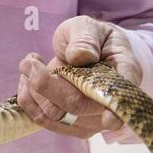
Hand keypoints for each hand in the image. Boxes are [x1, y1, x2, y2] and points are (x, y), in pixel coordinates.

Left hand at [17, 16, 141, 138]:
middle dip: (45, 83)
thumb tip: (80, 56)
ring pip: (56, 114)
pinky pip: (44, 119)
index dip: (117, 111)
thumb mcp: (88, 28)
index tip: (109, 121)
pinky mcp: (71, 124)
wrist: (85, 52)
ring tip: (30, 64)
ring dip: (32, 89)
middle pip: (77, 105)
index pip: (123, 96)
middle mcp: (111, 101)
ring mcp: (92, 117)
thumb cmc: (91, 38)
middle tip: (30, 61)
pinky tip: (27, 79)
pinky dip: (27, 99)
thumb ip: (85, 39)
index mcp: (125, 73)